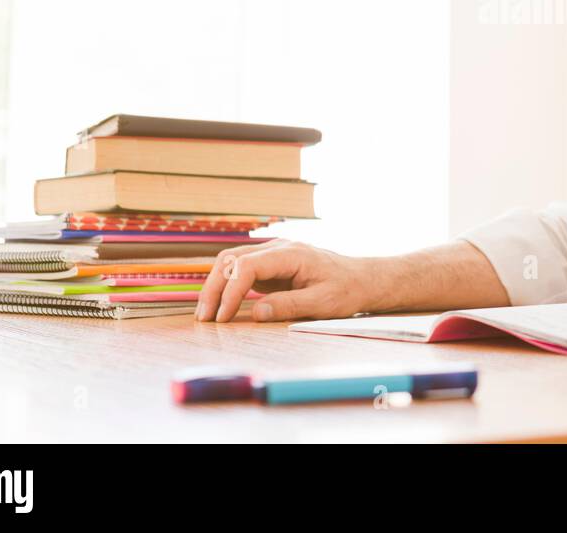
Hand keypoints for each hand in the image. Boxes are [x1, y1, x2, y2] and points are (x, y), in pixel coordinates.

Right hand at [196, 238, 378, 322]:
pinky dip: (227, 285)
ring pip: (232, 262)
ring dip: (217, 285)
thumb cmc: (347, 290)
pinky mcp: (272, 266)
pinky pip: (241, 271)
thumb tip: (255, 312)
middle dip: (214, 287)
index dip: (231, 291)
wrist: (362, 279)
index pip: (247, 266)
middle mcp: (278, 248)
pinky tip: (220, 305)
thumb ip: (290, 306)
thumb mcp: (323, 303)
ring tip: (206, 314)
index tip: (223, 317)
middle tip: (204, 318)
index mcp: (291, 254)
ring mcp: (273, 255)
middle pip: (232, 259)